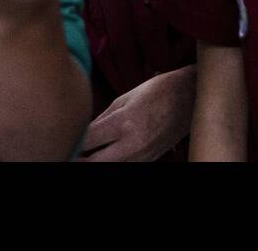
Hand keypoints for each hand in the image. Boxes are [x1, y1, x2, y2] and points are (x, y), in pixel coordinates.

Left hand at [78, 65, 196, 161]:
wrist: (191, 98)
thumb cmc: (157, 91)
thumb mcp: (124, 98)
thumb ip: (102, 118)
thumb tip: (83, 132)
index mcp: (124, 122)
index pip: (87, 141)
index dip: (73, 141)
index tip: (66, 138)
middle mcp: (133, 144)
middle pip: (93, 163)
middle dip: (80, 157)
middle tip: (71, 150)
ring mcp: (143, 156)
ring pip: (109, 167)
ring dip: (96, 160)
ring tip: (87, 151)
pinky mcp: (150, 161)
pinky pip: (124, 166)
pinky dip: (112, 161)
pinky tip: (105, 153)